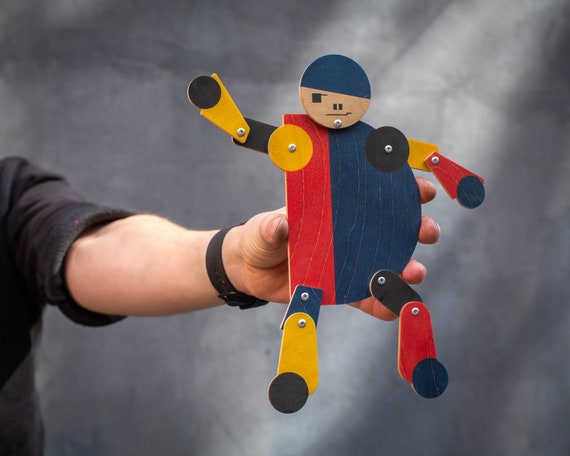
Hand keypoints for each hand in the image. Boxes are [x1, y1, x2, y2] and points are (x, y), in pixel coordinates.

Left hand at [225, 176, 439, 315]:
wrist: (250, 269)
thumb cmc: (261, 236)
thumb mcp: (264, 227)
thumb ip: (273, 226)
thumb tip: (282, 225)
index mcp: (337, 207)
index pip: (374, 194)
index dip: (402, 191)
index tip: (422, 190)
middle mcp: (350, 233)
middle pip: (392, 229)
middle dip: (416, 228)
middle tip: (427, 231)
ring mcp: (349, 262)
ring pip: (386, 264)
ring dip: (406, 268)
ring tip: (414, 272)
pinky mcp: (342, 289)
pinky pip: (366, 298)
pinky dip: (381, 304)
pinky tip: (393, 309)